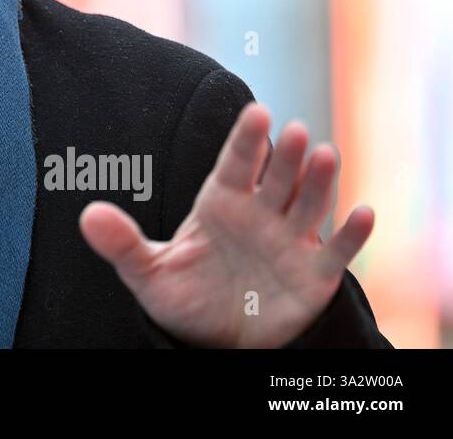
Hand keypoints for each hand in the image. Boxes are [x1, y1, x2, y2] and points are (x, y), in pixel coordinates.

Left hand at [78, 102, 375, 346]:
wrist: (217, 340)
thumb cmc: (185, 296)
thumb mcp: (148, 273)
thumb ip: (122, 243)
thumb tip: (88, 215)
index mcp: (221, 202)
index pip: (236, 164)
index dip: (246, 140)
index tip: (256, 111)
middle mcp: (261, 213)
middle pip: (277, 177)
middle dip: (286, 156)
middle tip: (294, 130)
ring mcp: (290, 241)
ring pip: (309, 204)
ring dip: (319, 182)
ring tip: (326, 154)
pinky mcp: (315, 275)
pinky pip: (336, 251)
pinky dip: (350, 234)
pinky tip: (364, 213)